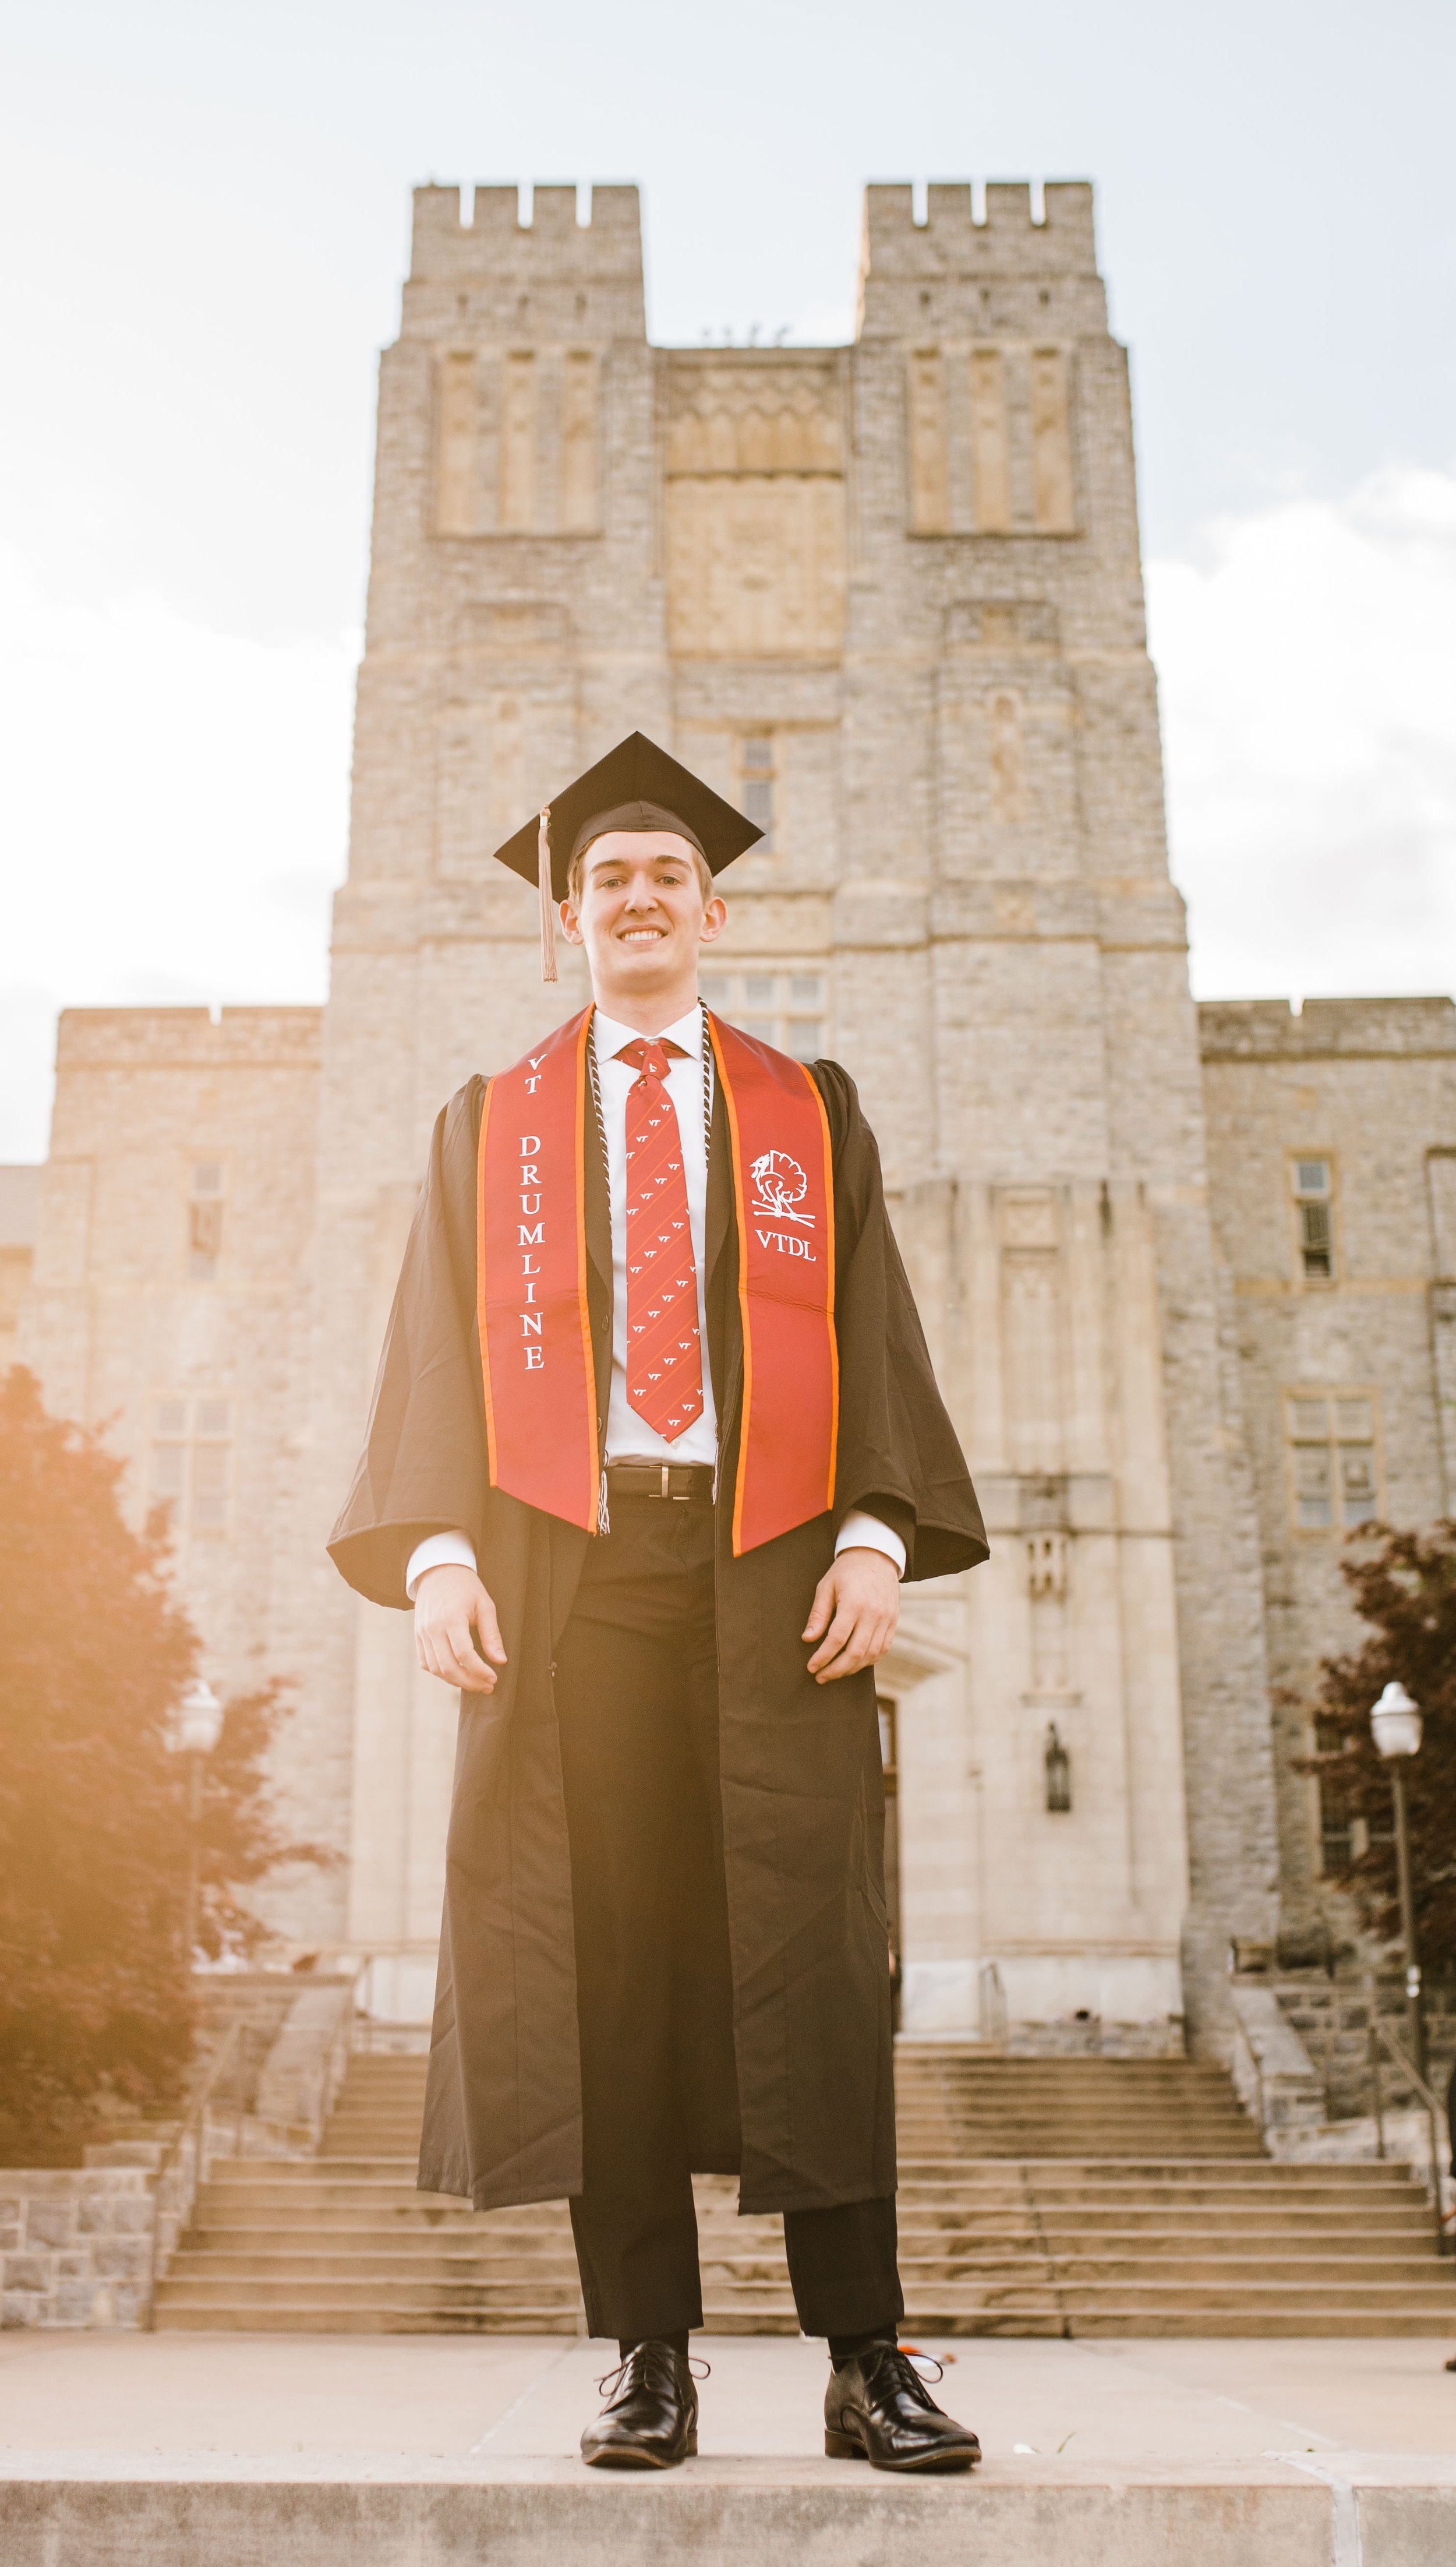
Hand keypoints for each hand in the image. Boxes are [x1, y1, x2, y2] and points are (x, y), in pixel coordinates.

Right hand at [414, 1565, 506, 1693]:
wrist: (438, 1571)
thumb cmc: (466, 1587)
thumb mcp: (485, 1606)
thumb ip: (492, 1635)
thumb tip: (500, 1661)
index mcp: (452, 1618)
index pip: (464, 1654)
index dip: (479, 1671)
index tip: (494, 1679)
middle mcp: (433, 1628)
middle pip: (448, 1666)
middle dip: (470, 1682)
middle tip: (487, 1686)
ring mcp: (422, 1633)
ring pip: (435, 1669)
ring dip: (455, 1681)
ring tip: (474, 1682)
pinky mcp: (417, 1636)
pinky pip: (425, 1663)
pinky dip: (440, 1673)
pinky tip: (457, 1674)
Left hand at [802, 1547, 899, 1684]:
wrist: (876, 1556)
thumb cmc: (847, 1571)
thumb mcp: (826, 1586)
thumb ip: (818, 1614)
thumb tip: (808, 1639)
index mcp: (854, 1603)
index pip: (836, 1639)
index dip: (822, 1657)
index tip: (811, 1667)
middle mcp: (873, 1614)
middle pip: (855, 1653)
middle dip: (836, 1670)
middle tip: (821, 1677)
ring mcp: (886, 1619)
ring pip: (870, 1655)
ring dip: (851, 1668)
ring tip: (835, 1672)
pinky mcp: (893, 1622)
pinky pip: (882, 1649)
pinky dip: (868, 1660)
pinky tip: (854, 1663)